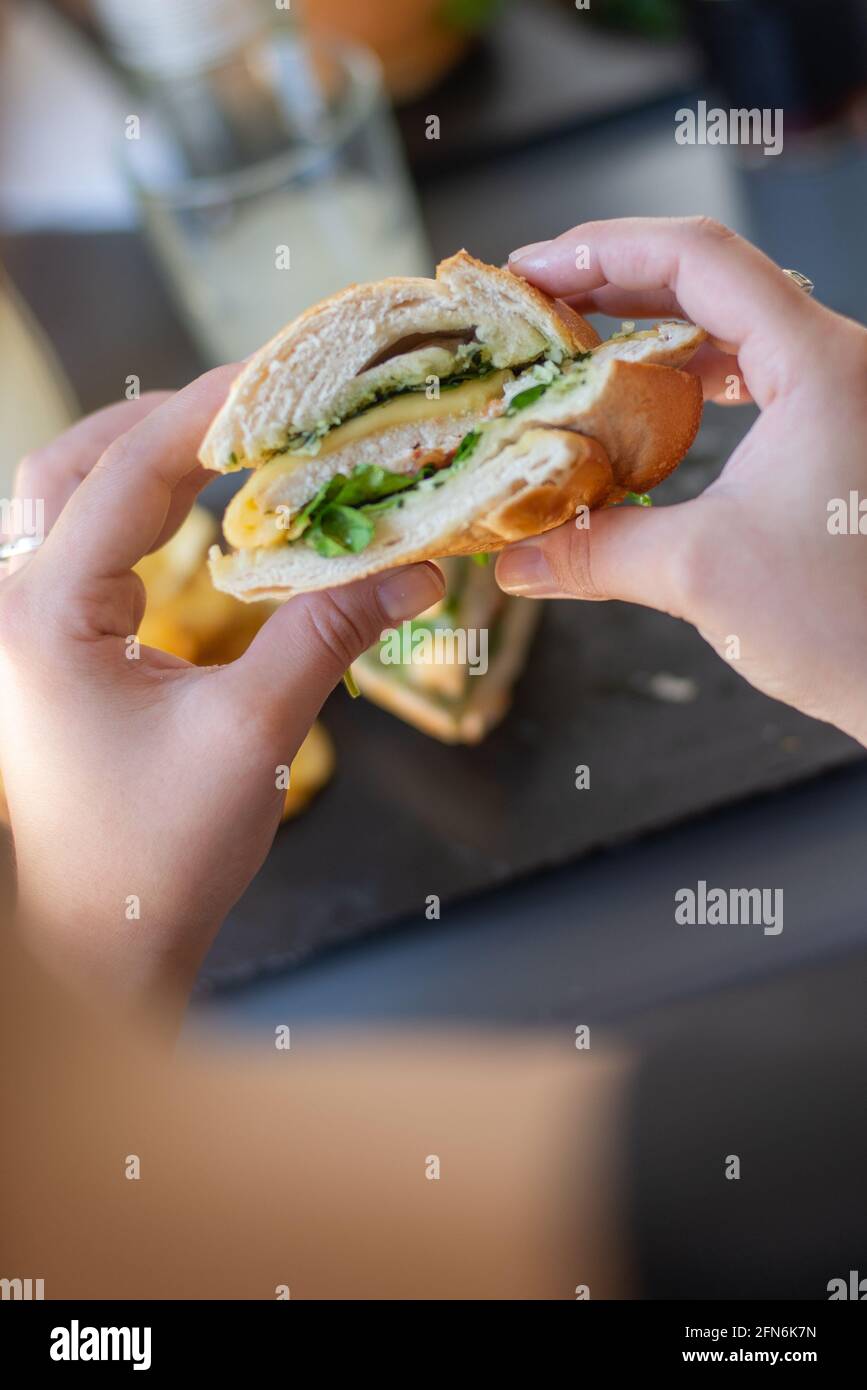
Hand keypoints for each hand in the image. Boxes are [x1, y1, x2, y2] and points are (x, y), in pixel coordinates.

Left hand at [0, 369, 443, 1017]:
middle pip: (72, 463)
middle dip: (164, 419)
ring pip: (62, 498)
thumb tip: (415, 562)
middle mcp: (14, 608)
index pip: (130, 473)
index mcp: (47, 617)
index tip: (285, 375)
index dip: (212, 412)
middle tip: (258, 401)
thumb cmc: (157, 855)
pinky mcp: (43, 652)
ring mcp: (20, 630)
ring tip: (229, 438)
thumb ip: (329, 634)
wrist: (100, 941)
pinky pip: (76, 546)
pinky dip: (133, 509)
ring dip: (140, 457)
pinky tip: (190, 511)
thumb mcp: (253, 735)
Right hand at [499, 216, 866, 747]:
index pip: (699, 258)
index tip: (531, 268)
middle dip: (615, 286)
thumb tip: (515, 559)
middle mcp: (839, 360)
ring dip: (650, 333)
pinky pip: (754, 375)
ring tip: (575, 350)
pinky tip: (642, 409)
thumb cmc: (844, 624)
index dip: (603, 249)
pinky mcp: (837, 431)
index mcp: (820, 364)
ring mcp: (842, 394)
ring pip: (733, 326)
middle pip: (713, 279)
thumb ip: (596, 552)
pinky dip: (689, 380)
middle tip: (538, 307)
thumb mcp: (701, 574)